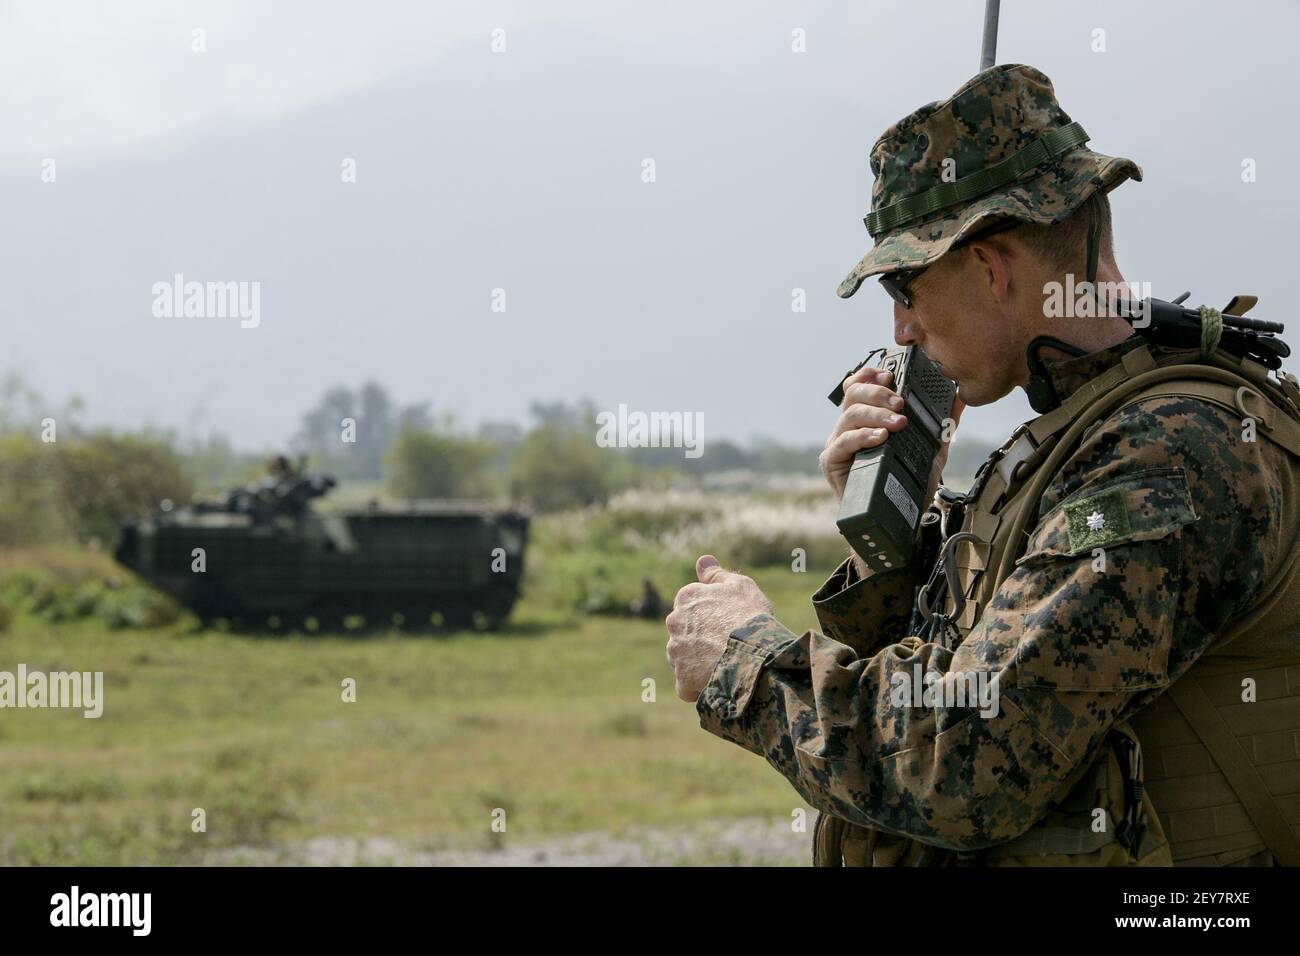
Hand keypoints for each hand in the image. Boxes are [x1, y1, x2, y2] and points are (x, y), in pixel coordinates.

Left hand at [665, 555, 772, 702]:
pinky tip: (716, 683)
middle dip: (701, 640)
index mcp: (686, 597)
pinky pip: (686, 685)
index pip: (692, 607)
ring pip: (684, 658)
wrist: (754, 654)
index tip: (729, 623)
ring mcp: (675, 651)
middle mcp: (674, 622)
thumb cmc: (750, 616)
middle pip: (685, 633)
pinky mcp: (682, 678)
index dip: (712, 617)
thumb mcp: (739, 586)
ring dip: (698, 663)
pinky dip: (697, 687)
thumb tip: (701, 560)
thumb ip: (716, 574)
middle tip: (728, 646)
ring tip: (724, 666)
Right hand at [819, 365, 964, 500]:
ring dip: (875, 415)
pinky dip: (862, 437)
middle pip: (852, 395)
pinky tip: (880, 438)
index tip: (889, 374)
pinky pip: (843, 443)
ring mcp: (838, 444)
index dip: (869, 376)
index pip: (859, 387)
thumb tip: (959, 398)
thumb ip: (942, 424)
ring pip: (848, 416)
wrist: (897, 521)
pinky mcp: (831, 462)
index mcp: (865, 419)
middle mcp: (848, 428)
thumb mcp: (930, 450)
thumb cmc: (906, 485)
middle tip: (900, 403)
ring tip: (898, 423)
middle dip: (877, 393)